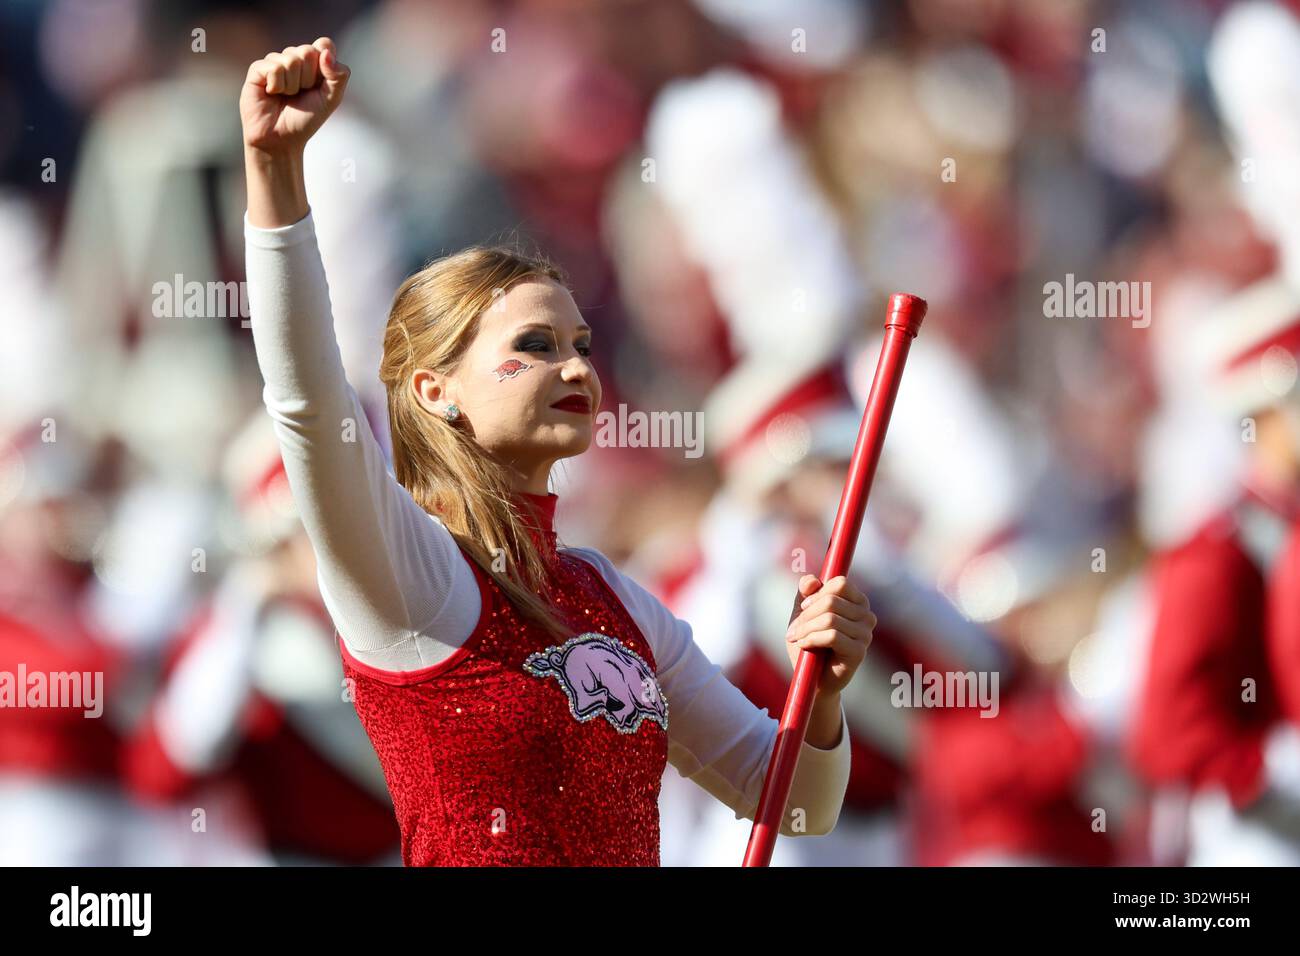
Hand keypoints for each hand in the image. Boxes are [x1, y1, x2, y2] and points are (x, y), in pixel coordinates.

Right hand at [240, 37, 348, 154]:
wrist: (281, 139)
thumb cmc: (306, 119)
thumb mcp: (331, 99)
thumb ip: (339, 75)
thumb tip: (325, 52)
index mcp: (313, 62)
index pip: (324, 44)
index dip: (325, 64)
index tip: (319, 84)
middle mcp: (294, 58)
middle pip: (307, 51)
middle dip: (308, 78)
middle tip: (300, 93)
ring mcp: (275, 61)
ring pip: (291, 59)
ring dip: (292, 85)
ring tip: (286, 96)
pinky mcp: (257, 69)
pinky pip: (274, 67)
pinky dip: (277, 85)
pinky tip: (272, 93)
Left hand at [785, 574, 874, 696]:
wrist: (812, 680)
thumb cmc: (809, 644)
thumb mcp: (802, 614)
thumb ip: (805, 594)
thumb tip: (811, 581)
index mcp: (857, 602)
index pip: (840, 583)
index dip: (817, 593)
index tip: (803, 607)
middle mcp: (866, 616)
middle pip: (831, 600)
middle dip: (806, 615)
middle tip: (794, 629)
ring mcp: (866, 634)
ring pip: (830, 618)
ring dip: (806, 629)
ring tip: (797, 638)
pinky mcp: (859, 652)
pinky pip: (832, 636)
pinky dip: (812, 639)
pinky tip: (804, 645)